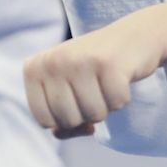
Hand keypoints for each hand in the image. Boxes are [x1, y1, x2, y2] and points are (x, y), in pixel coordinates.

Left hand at [22, 12, 166, 135]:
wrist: (131, 36)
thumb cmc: (94, 69)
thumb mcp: (68, 90)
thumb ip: (61, 119)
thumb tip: (85, 130)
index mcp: (34, 68)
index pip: (44, 120)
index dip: (64, 121)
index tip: (74, 100)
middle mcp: (53, 61)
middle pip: (68, 120)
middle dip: (87, 114)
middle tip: (94, 89)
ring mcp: (80, 61)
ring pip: (94, 115)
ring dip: (106, 106)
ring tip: (106, 83)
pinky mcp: (109, 63)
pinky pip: (117, 104)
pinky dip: (123, 97)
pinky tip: (121, 77)